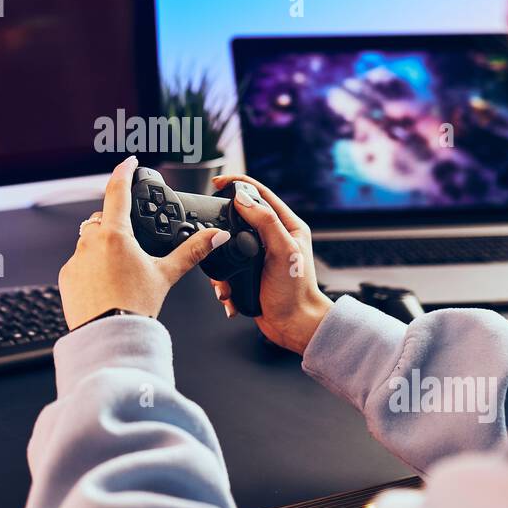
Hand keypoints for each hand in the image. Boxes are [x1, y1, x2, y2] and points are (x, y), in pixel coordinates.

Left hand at [58, 156, 230, 329]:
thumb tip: (216, 236)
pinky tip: (108, 284)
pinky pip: (79, 262)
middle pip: (102, 218)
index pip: (117, 190)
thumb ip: (191, 251)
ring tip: (122, 269)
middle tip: (133, 241)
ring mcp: (75, 259)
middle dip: (116, 223)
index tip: (129, 162)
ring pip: (89, 241)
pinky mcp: (67, 277)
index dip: (124, 172)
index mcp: (114, 234)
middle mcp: (90, 242)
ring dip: (103, 246)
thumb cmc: (134, 307)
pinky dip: (92, 267)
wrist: (108, 338)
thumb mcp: (166, 274)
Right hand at [209, 174, 332, 354]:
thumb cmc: (296, 293)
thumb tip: (244, 199)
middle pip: (241, 216)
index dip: (239, 185)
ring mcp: (261, 255)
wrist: (293, 326)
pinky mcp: (250, 272)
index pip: (261, 194)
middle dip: (223, 225)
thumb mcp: (283, 251)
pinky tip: (227, 290)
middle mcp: (274, 237)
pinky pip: (228, 266)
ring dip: (221, 260)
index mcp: (288, 226)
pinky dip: (222, 279)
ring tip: (224, 276)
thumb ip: (266, 223)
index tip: (218, 182)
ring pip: (229, 243)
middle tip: (210, 232)